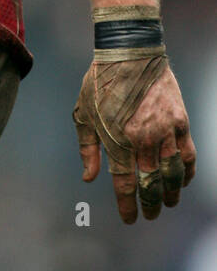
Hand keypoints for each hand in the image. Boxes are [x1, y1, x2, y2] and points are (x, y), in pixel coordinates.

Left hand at [73, 58, 195, 222]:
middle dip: (151, 205)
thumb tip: (89, 178)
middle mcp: (143, 140)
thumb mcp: (84, 114)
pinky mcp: (181, 121)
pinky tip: (183, 180)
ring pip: (173, 174)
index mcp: (117, 140)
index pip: (125, 185)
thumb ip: (88, 149)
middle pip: (151, 184)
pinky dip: (187, 171)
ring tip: (169, 202)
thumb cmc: (101, 81)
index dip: (128, 206)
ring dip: (172, 192)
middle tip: (151, 215)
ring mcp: (165, 131)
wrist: (130, 51)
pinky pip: (187, 155)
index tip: (130, 219)